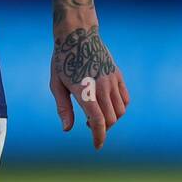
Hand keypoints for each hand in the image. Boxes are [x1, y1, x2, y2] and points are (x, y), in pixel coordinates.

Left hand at [49, 26, 129, 149]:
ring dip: (111, 119)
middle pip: (111, 119)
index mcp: (85, 92)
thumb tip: (67, 129)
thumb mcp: (56, 85)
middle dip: (102, 129)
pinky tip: (108, 106)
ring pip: (120, 111)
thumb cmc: (63, 61)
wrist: (78, 35)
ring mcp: (112, 81)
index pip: (98, 121)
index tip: (97, 146)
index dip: (99, 137)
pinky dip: (120, 108)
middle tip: (89, 125)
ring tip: (96, 114)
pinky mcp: (118, 75)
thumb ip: (63, 108)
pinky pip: (125, 99)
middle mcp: (102, 87)